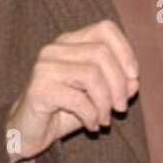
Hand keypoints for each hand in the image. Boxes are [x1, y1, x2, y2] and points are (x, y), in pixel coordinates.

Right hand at [5, 18, 140, 162]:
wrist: (28, 133)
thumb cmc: (64, 111)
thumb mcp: (97, 98)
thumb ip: (117, 87)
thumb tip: (135, 82)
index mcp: (70, 42)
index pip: (105, 28)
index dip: (125, 50)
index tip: (134, 78)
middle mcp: (55, 49)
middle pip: (101, 53)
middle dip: (119, 84)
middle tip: (121, 108)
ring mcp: (44, 67)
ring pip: (91, 74)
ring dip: (105, 102)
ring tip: (105, 120)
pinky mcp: (38, 89)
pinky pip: (77, 99)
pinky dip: (92, 115)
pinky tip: (92, 126)